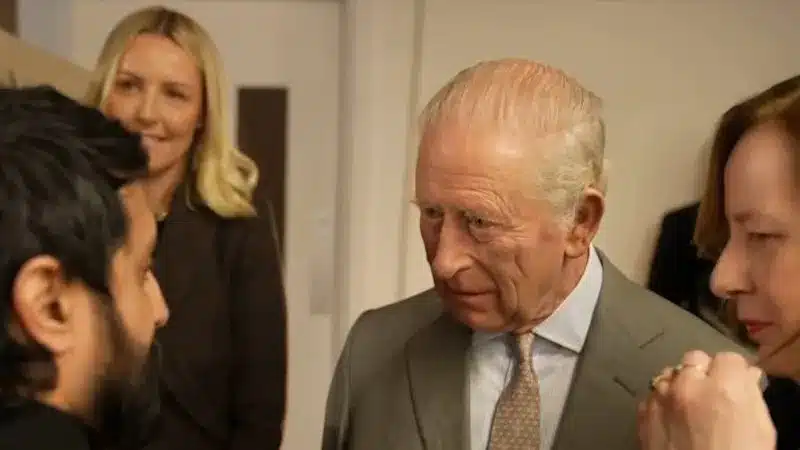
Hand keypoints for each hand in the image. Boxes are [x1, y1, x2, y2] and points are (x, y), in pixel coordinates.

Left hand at [639, 351, 775, 449]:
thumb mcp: (760, 431)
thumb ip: (752, 398)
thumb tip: (747, 378)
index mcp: (724, 387)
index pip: (729, 359)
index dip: (735, 373)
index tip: (737, 385)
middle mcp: (688, 385)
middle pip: (695, 359)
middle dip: (705, 372)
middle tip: (713, 395)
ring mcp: (660, 398)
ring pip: (669, 374)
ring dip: (680, 385)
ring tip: (690, 409)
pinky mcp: (641, 413)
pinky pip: (653, 395)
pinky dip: (662, 402)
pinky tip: (673, 421)